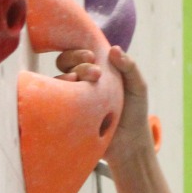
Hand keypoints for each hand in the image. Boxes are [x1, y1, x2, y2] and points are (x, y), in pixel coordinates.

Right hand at [54, 46, 152, 167]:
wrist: (130, 143)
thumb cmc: (135, 113)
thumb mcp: (137, 88)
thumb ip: (130, 68)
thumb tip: (114, 49)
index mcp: (96, 71)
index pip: (81, 54)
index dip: (81, 52)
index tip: (92, 57)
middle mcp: (81, 81)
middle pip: (65, 62)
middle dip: (74, 61)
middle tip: (94, 72)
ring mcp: (72, 97)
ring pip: (58, 80)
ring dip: (65, 77)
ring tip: (76, 80)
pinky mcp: (66, 112)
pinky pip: (54, 100)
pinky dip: (58, 95)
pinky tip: (68, 95)